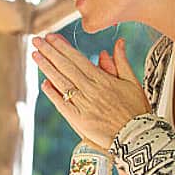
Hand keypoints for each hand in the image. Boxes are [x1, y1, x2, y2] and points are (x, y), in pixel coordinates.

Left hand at [32, 35, 150, 148]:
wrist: (138, 137)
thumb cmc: (137, 111)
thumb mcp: (133, 83)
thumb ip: (122, 62)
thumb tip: (118, 43)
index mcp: (103, 79)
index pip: (78, 59)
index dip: (63, 47)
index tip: (51, 37)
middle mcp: (91, 90)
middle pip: (66, 67)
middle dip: (50, 52)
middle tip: (37, 41)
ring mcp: (84, 105)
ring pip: (62, 82)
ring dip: (47, 68)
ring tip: (35, 55)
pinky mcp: (80, 120)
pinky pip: (63, 104)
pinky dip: (53, 93)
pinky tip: (44, 83)